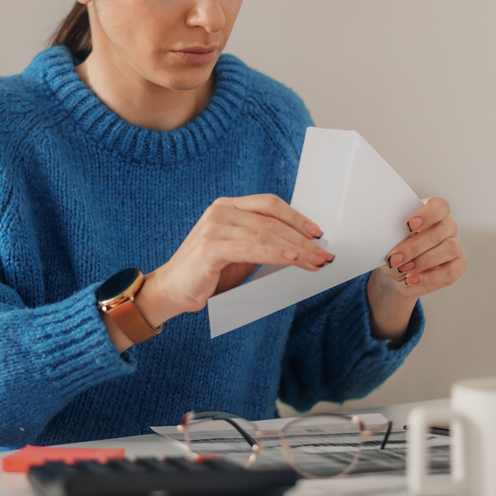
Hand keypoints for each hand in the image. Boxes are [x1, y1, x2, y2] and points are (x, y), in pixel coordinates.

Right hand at [137, 194, 334, 326]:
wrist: (171, 291)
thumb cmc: (206, 274)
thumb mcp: (239, 254)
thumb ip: (262, 244)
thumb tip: (299, 247)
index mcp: (228, 207)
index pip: (270, 205)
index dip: (297, 217)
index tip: (318, 233)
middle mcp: (221, 211)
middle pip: (271, 220)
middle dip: (302, 239)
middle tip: (324, 254)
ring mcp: (214, 227)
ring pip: (266, 234)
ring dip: (295, 249)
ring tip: (315, 261)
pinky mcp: (210, 247)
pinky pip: (251, 248)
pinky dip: (274, 253)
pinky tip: (291, 260)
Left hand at [367, 197, 464, 339]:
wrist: (395, 269)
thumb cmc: (393, 247)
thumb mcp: (388, 238)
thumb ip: (392, 232)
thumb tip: (381, 231)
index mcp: (431, 212)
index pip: (439, 206)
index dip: (427, 214)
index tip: (409, 225)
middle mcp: (446, 227)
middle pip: (440, 231)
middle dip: (415, 246)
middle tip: (394, 258)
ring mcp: (454, 246)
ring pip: (449, 249)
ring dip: (423, 261)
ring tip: (402, 269)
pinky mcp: (457, 265)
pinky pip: (451, 270)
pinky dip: (429, 277)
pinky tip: (411, 280)